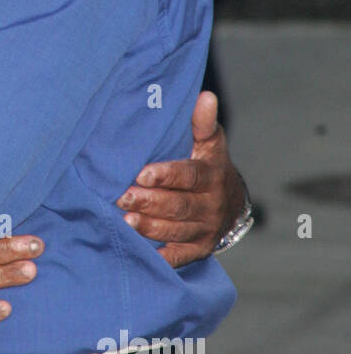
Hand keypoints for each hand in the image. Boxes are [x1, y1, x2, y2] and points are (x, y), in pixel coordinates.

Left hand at [116, 92, 246, 268]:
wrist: (230, 204)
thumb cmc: (208, 167)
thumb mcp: (209, 144)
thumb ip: (203, 123)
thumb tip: (205, 96)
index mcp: (212, 176)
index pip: (190, 176)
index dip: (166, 175)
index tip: (142, 174)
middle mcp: (211, 205)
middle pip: (179, 205)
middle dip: (150, 202)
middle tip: (123, 197)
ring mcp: (205, 230)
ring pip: (176, 230)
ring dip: (150, 227)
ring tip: (125, 221)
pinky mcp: (197, 251)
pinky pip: (178, 257)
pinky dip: (160, 257)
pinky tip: (140, 252)